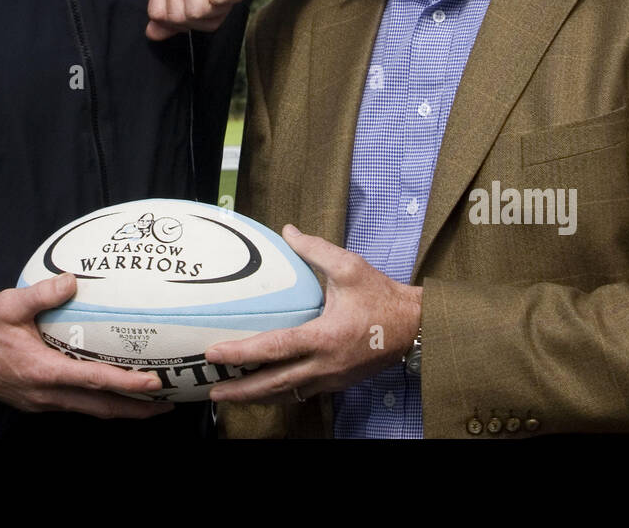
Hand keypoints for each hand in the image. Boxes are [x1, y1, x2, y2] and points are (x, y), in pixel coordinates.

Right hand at [0, 273, 172, 417]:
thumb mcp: (9, 303)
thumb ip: (43, 294)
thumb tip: (73, 281)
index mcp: (41, 372)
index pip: (94, 381)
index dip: (128, 385)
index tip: (156, 384)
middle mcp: (44, 394)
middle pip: (100, 408)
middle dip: (136, 409)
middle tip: (168, 404)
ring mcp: (39, 401)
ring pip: (88, 410)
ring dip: (120, 409)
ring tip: (150, 403)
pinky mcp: (34, 399)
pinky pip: (74, 405)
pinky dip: (99, 402)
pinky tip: (110, 392)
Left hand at [205, 226, 421, 403]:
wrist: (416, 328)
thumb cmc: (382, 297)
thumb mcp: (349, 267)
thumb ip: (314, 250)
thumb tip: (287, 231)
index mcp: (325, 337)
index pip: (275, 348)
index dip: (242, 352)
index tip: (215, 353)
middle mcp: (325, 365)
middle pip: (274, 385)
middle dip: (241, 391)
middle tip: (212, 391)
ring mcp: (332, 378)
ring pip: (287, 394)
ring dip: (257, 397)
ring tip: (229, 395)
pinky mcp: (338, 383)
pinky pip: (302, 393)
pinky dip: (279, 394)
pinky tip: (264, 389)